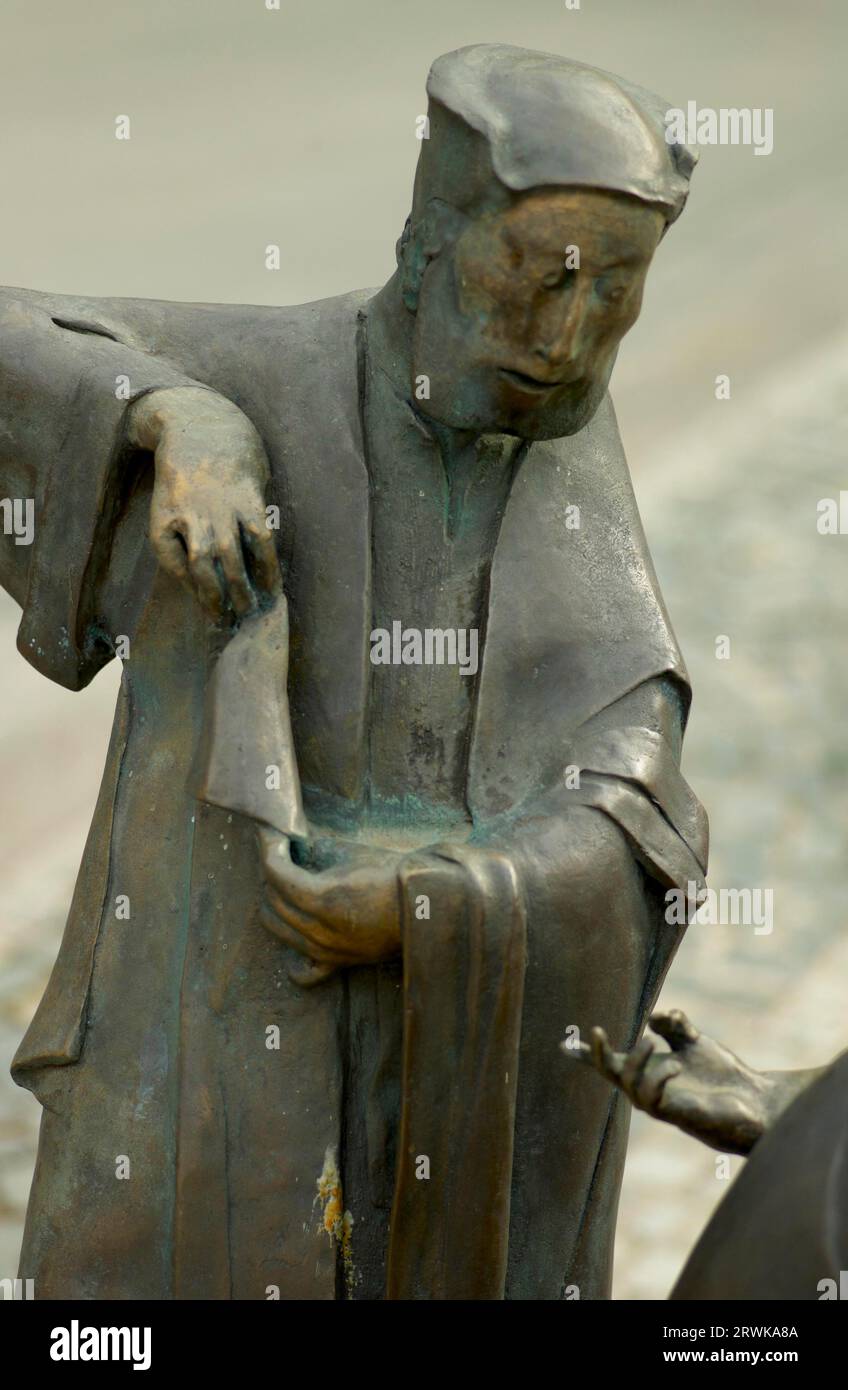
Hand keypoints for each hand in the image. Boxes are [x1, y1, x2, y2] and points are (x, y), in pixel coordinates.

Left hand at [129, 385, 279, 619]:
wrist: (204, 427)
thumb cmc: (186, 479)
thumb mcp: (167, 509)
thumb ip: (176, 544)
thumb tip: (199, 585)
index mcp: (164, 519)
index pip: (175, 566)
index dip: (194, 593)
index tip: (211, 614)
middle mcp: (191, 515)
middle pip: (202, 568)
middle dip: (217, 601)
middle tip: (230, 625)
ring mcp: (220, 506)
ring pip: (231, 558)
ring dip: (242, 589)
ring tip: (251, 610)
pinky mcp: (247, 498)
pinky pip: (260, 539)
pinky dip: (267, 566)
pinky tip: (273, 585)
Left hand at [258, 830, 403, 982]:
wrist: (423, 904)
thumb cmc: (388, 874)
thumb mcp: (348, 855)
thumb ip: (312, 852)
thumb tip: (287, 843)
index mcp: (322, 898)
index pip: (276, 874)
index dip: (270, 851)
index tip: (272, 839)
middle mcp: (319, 930)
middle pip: (273, 901)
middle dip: (270, 877)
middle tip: (279, 859)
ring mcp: (326, 951)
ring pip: (279, 930)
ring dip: (275, 906)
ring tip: (283, 888)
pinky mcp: (337, 963)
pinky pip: (303, 973)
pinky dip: (293, 959)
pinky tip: (296, 938)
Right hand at [564, 1009, 776, 1154]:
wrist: (753, 1102)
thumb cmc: (721, 1076)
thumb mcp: (695, 1043)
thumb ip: (674, 1027)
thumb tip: (654, 1016)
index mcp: (649, 1070)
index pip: (612, 1063)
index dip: (587, 1055)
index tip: (561, 1045)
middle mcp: (648, 1088)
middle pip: (610, 1073)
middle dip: (596, 1055)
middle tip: (596, 1030)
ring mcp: (660, 1103)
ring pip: (628, 1084)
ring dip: (635, 1060)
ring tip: (650, 1040)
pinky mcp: (675, 1114)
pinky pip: (653, 1098)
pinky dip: (658, 1077)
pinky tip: (674, 1065)